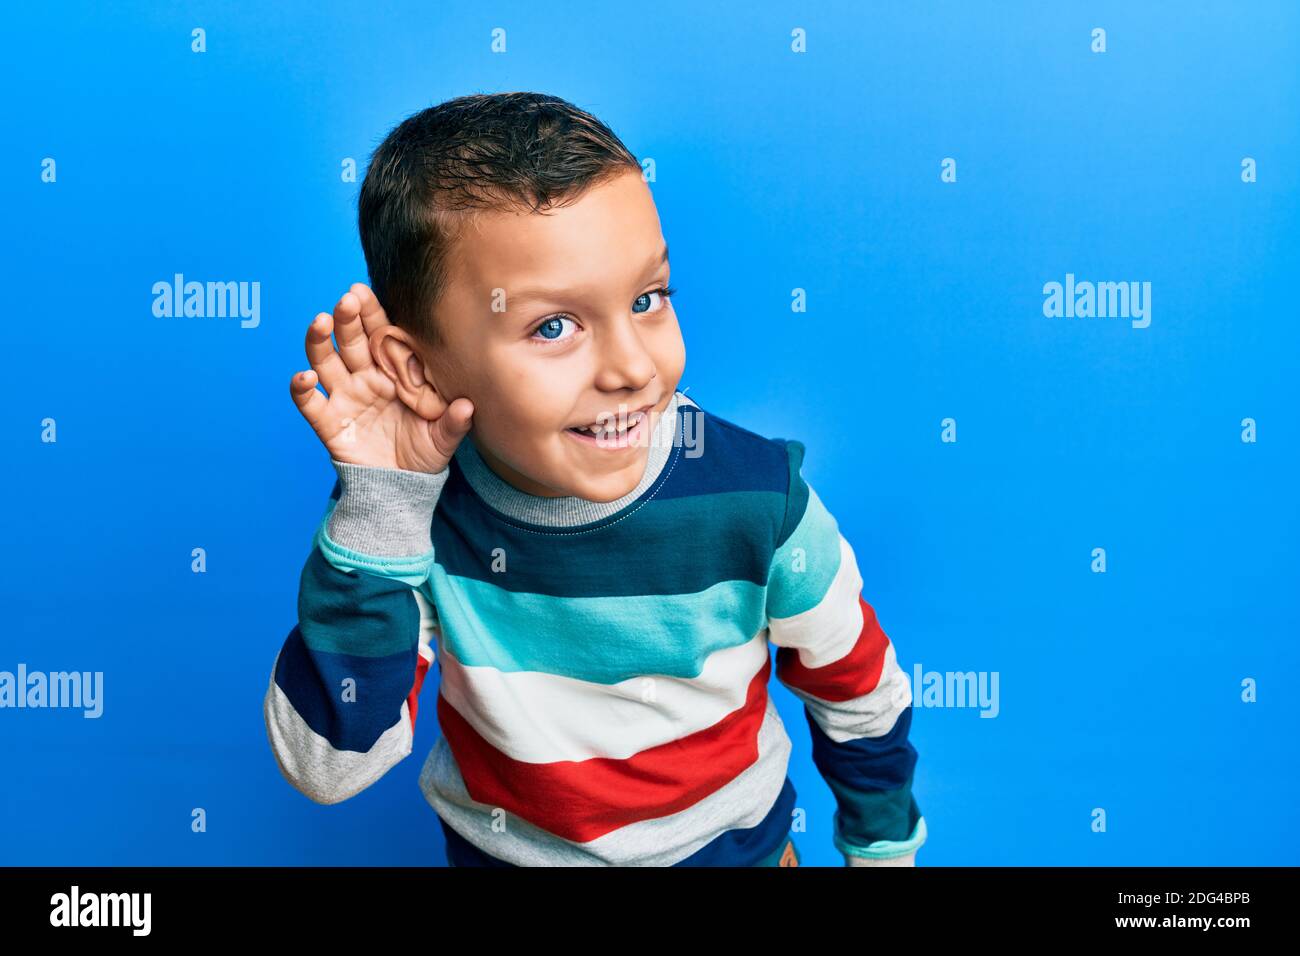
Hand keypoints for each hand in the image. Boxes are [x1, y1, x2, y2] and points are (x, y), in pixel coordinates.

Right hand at [290, 283, 473, 473]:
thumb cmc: (424, 453)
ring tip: (320, 322)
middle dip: (346, 318)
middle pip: (350, 341)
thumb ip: (454, 422)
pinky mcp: (329, 422)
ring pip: (325, 362)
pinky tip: (304, 376)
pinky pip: (310, 403)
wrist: (402, 487)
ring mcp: (345, 398)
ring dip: (319, 341)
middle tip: (346, 300)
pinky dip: (302, 388)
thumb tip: (468, 406)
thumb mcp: (444, 438)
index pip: (380, 334)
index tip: (362, 291)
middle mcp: (365, 378)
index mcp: (393, 372)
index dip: (371, 313)